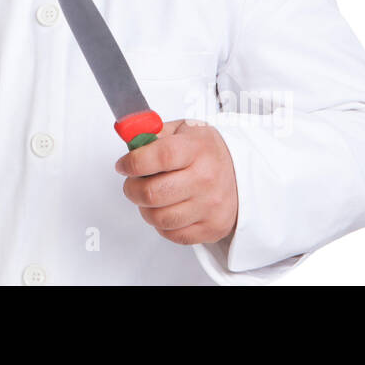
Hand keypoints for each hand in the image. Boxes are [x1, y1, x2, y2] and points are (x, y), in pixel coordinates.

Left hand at [115, 118, 237, 245]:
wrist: (241, 171)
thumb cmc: (207, 151)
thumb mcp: (183, 129)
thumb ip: (153, 132)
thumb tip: (128, 139)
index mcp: (197, 150)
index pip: (160, 157)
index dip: (134, 162)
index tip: (123, 165)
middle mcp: (206, 179)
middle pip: (154, 193)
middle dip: (131, 189)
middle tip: (132, 183)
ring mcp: (210, 206)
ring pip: (159, 218)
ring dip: (144, 208)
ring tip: (149, 197)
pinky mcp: (212, 228)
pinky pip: (173, 234)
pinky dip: (161, 224)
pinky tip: (165, 209)